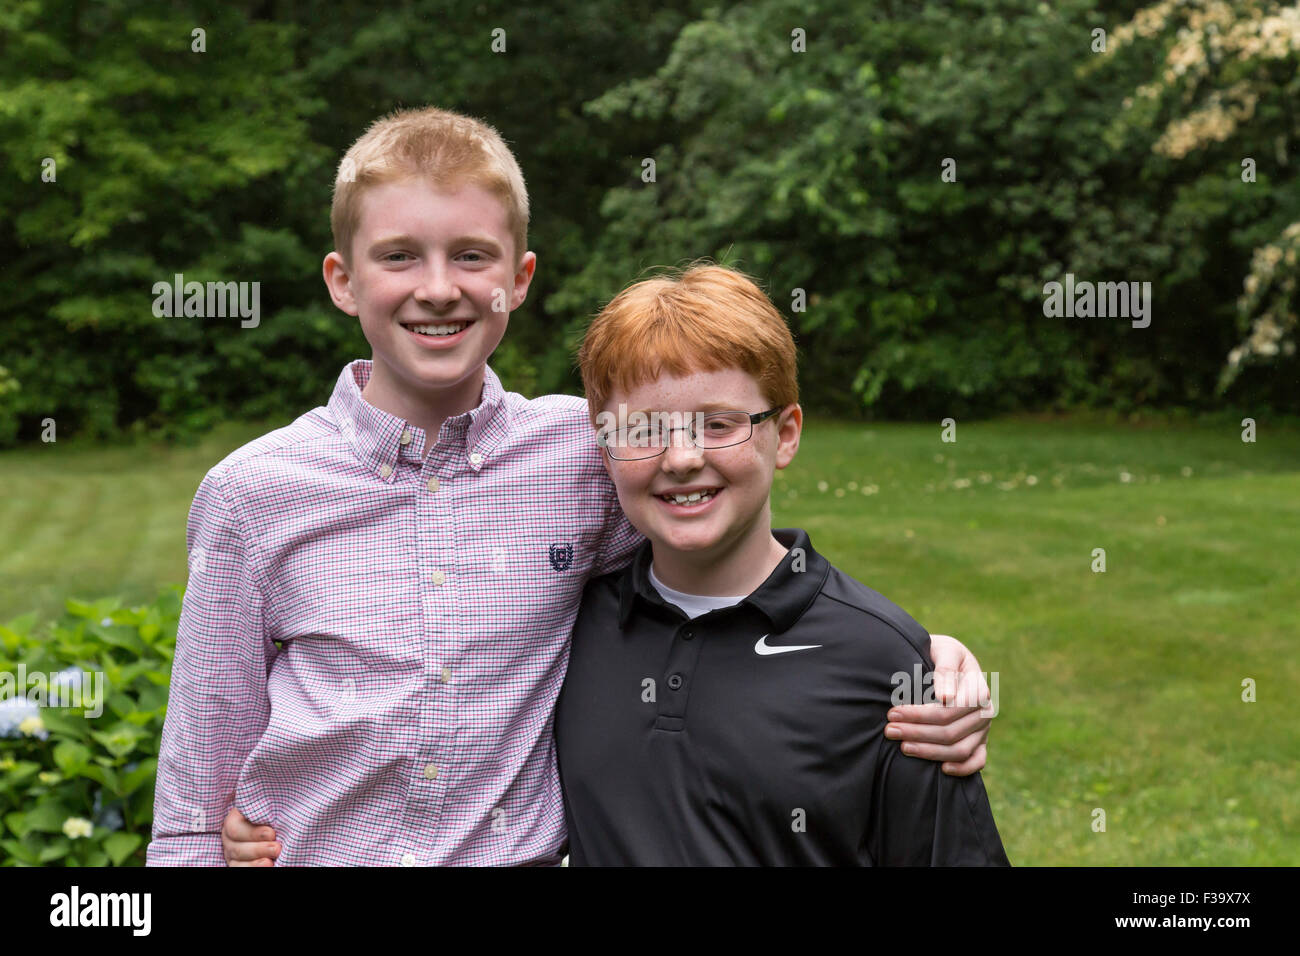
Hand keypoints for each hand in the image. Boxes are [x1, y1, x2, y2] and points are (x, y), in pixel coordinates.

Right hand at [222, 806, 280, 866]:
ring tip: (271, 862)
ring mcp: (232, 853)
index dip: (253, 833)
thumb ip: (266, 807)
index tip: (272, 833)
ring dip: (256, 863)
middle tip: (277, 848)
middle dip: (258, 849)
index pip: (235, 828)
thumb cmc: (270, 812)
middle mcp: (229, 838)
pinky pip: (239, 869)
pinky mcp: (237, 863)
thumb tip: (277, 797)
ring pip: (237, 862)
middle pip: (237, 848)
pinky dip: (253, 868)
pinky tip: (267, 865)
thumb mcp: (266, 806)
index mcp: (233, 820)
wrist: (272, 824)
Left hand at [885, 633, 991, 776]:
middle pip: (950, 732)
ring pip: (959, 750)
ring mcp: (983, 728)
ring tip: (902, 747)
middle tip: (889, 730)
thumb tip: (946, 698)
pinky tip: (941, 770)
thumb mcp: (944, 650)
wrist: (947, 658)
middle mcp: (984, 711)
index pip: (948, 711)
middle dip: (916, 733)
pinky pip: (977, 760)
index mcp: (978, 689)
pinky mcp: (980, 740)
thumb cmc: (941, 652)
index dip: (920, 715)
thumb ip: (945, 670)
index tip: (892, 713)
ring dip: (929, 752)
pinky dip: (962, 768)